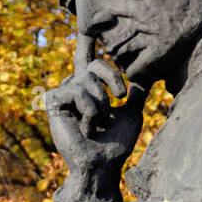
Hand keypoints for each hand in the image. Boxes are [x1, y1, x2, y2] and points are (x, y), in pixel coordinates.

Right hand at [44, 32, 145, 195]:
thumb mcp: (132, 114)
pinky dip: (88, 110)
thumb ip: (136, 93)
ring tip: (99, 123)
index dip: (91, 46)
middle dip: (112, 78)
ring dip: (101, 104)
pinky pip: (75, 91)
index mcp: (90, 91)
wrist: (103, 166)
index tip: (94, 35)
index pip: (92, 62)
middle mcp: (74, 89)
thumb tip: (148, 75)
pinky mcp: (53, 102)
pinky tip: (86, 127)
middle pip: (94, 64)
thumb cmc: (116, 145)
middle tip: (119, 99)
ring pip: (87, 79)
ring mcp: (62, 95)